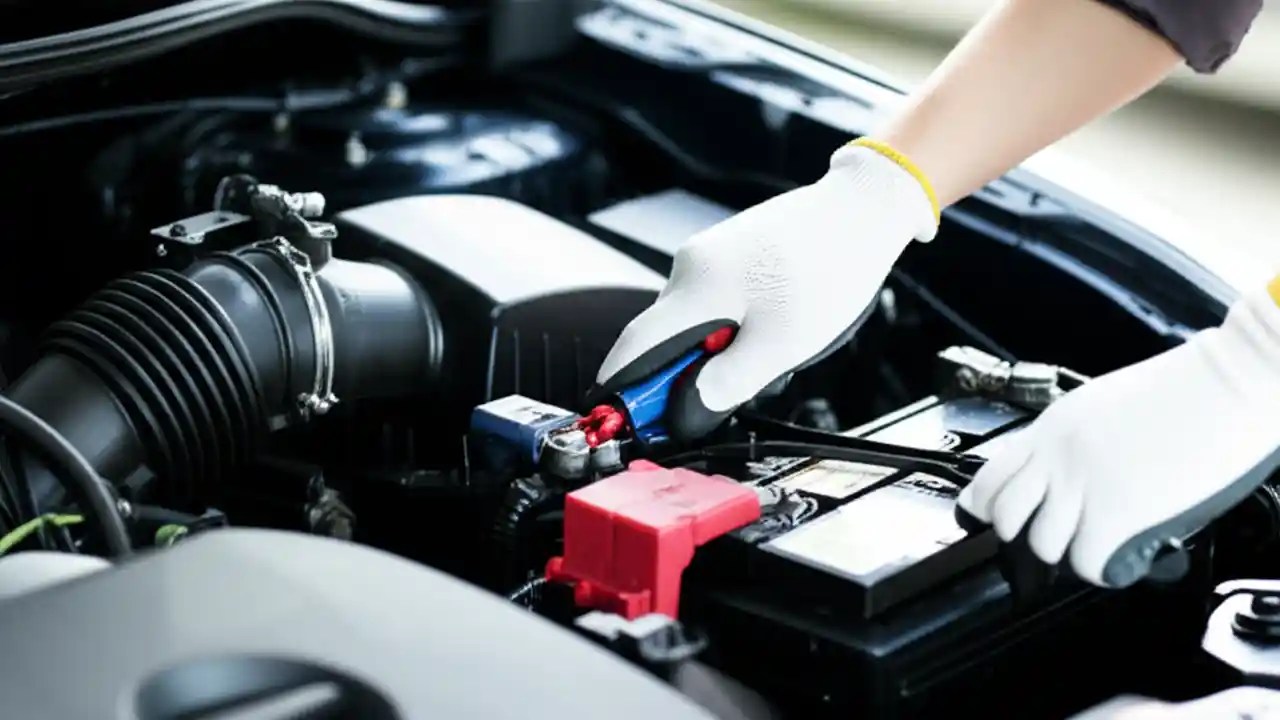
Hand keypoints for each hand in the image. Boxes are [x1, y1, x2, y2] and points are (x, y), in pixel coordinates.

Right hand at [595, 142, 937, 439]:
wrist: (863, 209)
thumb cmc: (830, 271)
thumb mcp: (782, 344)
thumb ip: (728, 381)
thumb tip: (684, 412)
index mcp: (697, 287)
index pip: (634, 347)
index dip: (618, 388)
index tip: (614, 418)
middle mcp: (692, 266)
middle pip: (662, 338)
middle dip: (679, 376)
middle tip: (714, 402)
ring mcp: (709, 255)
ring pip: (691, 321)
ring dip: (710, 352)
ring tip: (765, 356)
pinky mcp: (729, 252)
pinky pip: (711, 303)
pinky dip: (726, 329)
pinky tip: (767, 331)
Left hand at [958, 286, 1279, 586]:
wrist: (1232, 379)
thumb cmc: (1184, 389)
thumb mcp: (1103, 406)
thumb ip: (1074, 440)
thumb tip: (1065, 473)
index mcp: (1053, 426)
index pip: (990, 476)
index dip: (988, 508)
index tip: (997, 521)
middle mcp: (1058, 454)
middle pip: (1006, 515)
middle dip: (1024, 535)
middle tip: (1054, 538)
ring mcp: (1085, 483)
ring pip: (1042, 543)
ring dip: (1067, 553)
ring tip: (1095, 547)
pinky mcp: (1118, 510)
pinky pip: (1087, 561)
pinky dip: (1099, 570)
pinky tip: (1118, 562)